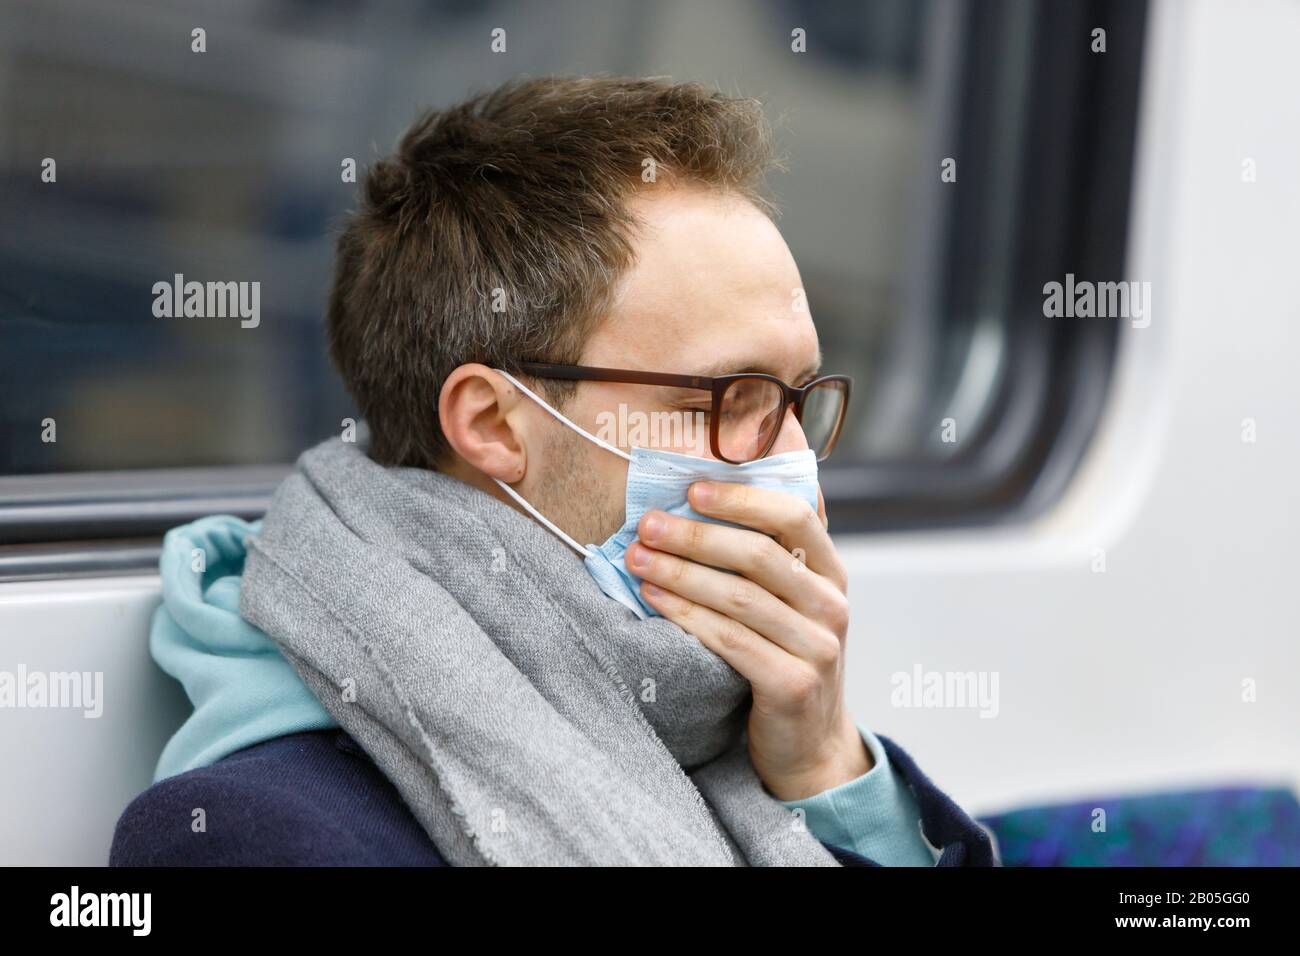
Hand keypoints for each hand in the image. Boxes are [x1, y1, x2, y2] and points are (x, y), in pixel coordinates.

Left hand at [625, 481, 870, 799]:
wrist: (808, 743)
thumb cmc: (783, 656)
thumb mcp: (790, 603)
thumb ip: (767, 555)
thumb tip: (701, 495)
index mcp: (831, 572)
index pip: (794, 516)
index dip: (741, 499)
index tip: (690, 489)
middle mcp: (832, 605)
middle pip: (758, 555)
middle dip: (695, 535)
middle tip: (647, 524)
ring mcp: (818, 647)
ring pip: (739, 597)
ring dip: (680, 572)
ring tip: (637, 558)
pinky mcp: (794, 685)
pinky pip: (729, 640)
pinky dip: (686, 615)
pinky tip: (654, 598)